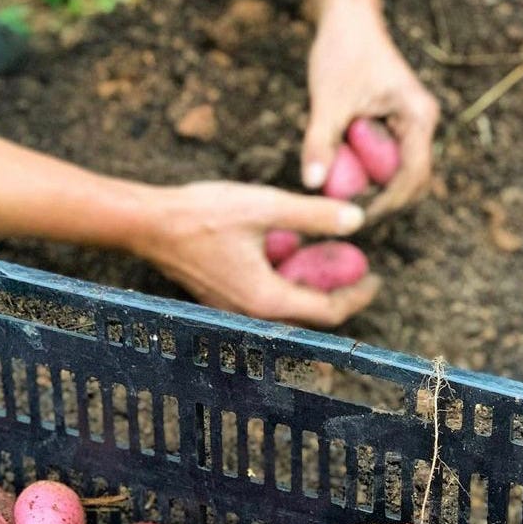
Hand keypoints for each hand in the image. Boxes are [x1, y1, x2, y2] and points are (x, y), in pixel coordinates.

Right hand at [130, 181, 379, 327]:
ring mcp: (234, 312)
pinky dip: (285, 284)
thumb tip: (356, 219)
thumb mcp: (265, 206)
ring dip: (310, 289)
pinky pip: (265, 302)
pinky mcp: (221, 301)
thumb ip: (313, 215)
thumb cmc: (202, 213)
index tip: (376, 276)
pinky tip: (286, 255)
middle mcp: (252, 316)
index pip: (328, 311)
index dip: (358, 295)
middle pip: (309, 316)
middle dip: (337, 294)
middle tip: (356, 269)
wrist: (146, 224)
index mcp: (267, 300)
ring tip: (325, 261)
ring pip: (287, 311)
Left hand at [303, 3, 438, 218]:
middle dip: (384, 203)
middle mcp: (423, 124)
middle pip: (413, 182)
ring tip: (344, 200)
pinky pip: (389, 162)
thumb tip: (311, 185)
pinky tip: (344, 180)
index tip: (355, 217)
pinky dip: (370, 175)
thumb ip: (320, 143)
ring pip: (401, 174)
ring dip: (377, 190)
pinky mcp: (397, 126)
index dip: (386, 204)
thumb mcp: (327, 100)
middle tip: (348, 216)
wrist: (347, 16)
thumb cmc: (341, 50)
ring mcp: (412, 125)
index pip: (412, 176)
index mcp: (419, 117)